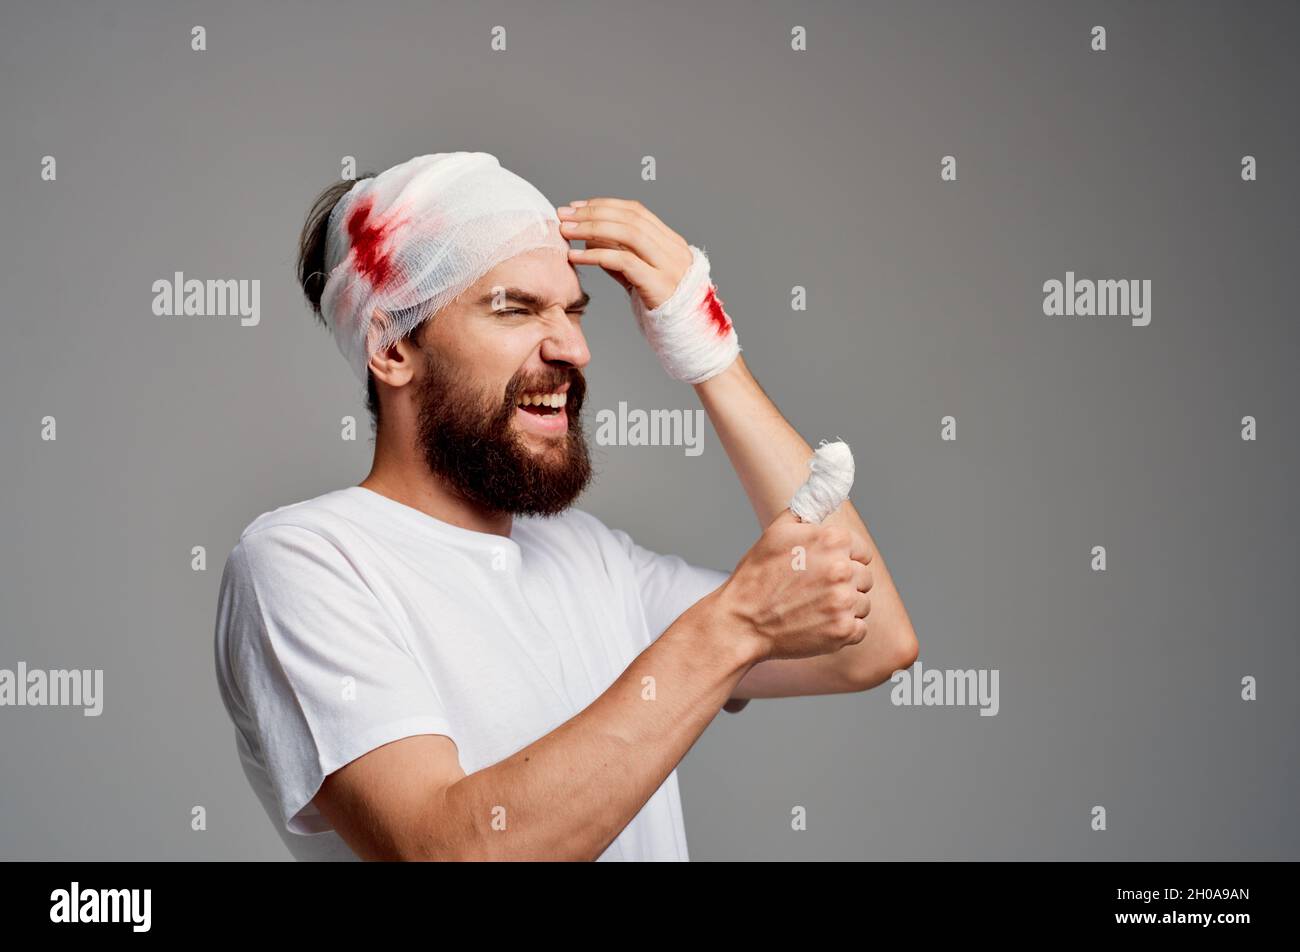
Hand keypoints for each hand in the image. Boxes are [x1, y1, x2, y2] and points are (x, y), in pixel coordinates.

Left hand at [557, 198, 694, 309]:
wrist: (689, 335)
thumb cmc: (662, 307)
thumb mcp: (640, 277)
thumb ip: (620, 257)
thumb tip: (590, 239)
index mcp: (671, 242)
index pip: (636, 211)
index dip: (604, 205)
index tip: (576, 207)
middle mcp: (673, 249)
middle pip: (630, 218)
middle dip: (593, 213)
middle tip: (564, 215)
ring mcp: (669, 266)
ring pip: (628, 234)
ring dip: (591, 228)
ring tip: (566, 231)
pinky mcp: (659, 284)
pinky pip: (624, 261)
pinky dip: (596, 255)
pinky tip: (575, 256)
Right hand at [714, 510, 873, 663]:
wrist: (741, 622)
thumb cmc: (757, 577)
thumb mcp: (778, 532)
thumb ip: (808, 507)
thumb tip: (826, 486)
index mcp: (832, 539)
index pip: (862, 551)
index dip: (843, 560)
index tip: (824, 570)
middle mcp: (842, 569)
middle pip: (864, 577)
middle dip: (844, 584)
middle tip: (813, 591)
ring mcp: (843, 601)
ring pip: (863, 603)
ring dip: (843, 608)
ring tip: (813, 608)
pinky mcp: (843, 631)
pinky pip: (859, 629)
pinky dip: (842, 630)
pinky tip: (817, 624)